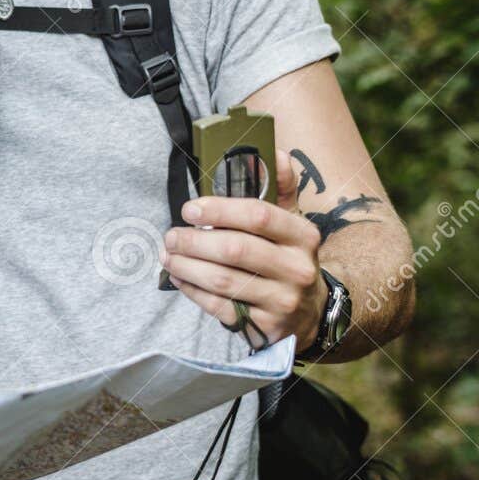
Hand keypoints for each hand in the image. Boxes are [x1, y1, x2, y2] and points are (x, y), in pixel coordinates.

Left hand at [160, 151, 326, 349]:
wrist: (311, 309)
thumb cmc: (287, 256)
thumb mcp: (291, 221)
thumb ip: (279, 186)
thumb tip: (270, 151)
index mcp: (303, 236)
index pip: (258, 216)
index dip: (218, 210)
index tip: (189, 209)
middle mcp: (298, 269)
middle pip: (235, 250)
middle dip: (194, 241)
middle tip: (171, 236)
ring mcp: (283, 301)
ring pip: (223, 281)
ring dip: (186, 266)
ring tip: (168, 255)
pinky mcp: (266, 328)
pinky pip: (219, 307)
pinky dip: (192, 291)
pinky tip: (178, 277)